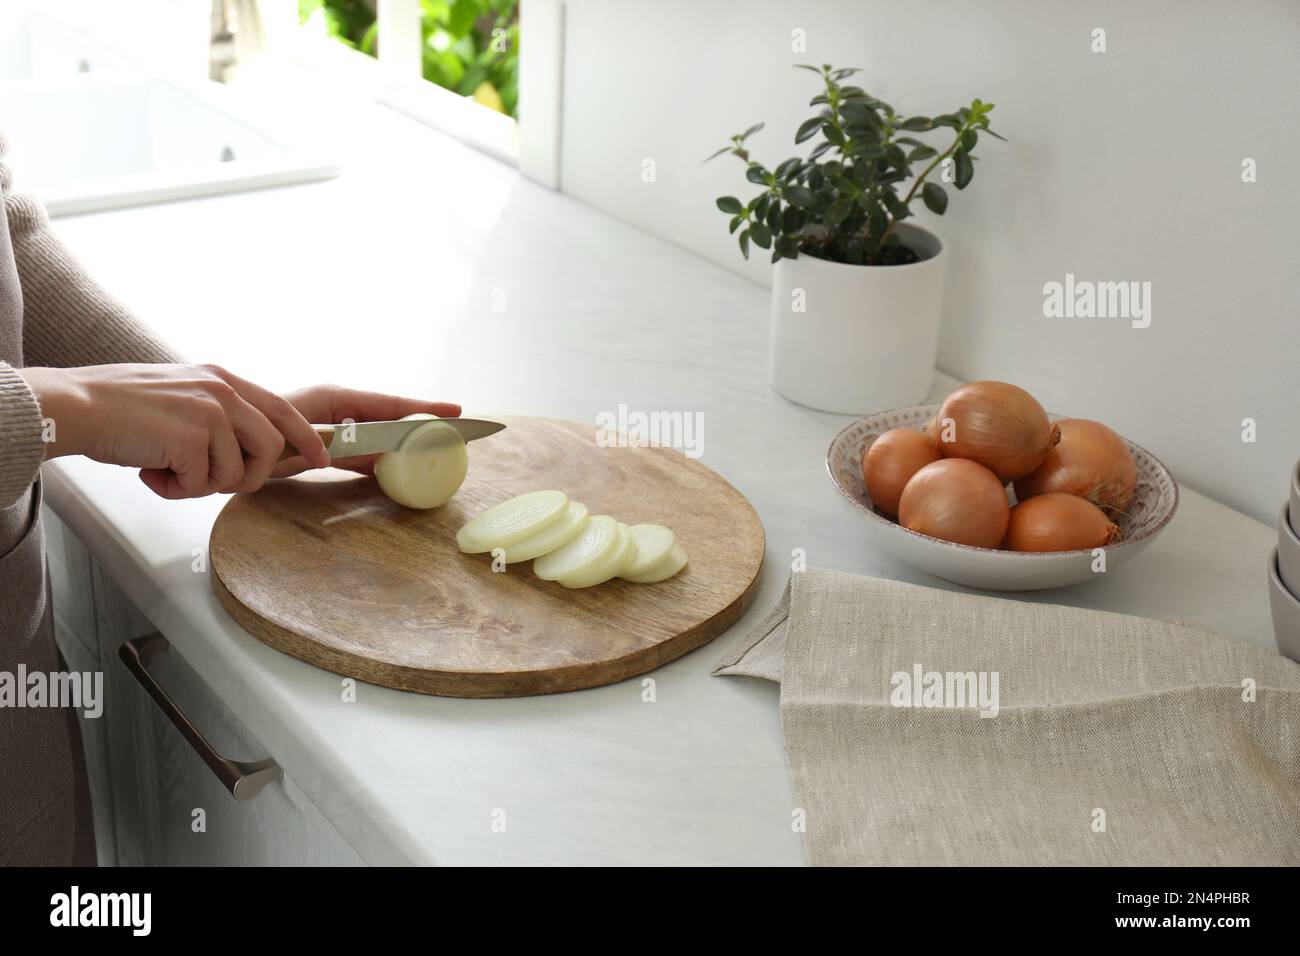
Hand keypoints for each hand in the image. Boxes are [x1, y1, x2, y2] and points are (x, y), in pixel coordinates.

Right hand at [21, 363, 332, 498]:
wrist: (76, 406)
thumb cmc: (121, 410)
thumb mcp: (183, 398)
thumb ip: (219, 416)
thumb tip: (249, 452)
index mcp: (222, 379)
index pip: (281, 409)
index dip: (306, 436)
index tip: (320, 457)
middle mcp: (222, 391)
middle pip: (270, 448)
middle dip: (247, 477)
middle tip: (206, 480)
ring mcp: (209, 412)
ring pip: (236, 473)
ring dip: (201, 484)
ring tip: (167, 468)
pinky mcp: (191, 438)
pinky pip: (201, 485)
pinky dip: (174, 489)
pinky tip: (151, 470)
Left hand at [272, 384, 460, 476]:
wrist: (227, 448)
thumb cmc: (259, 437)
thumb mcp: (307, 439)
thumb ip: (346, 447)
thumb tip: (382, 456)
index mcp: (336, 397)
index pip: (391, 403)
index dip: (424, 409)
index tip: (456, 412)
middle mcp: (338, 409)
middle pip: (389, 418)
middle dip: (421, 425)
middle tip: (455, 434)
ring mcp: (333, 428)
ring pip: (378, 437)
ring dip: (403, 446)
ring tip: (434, 452)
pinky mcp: (326, 448)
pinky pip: (362, 453)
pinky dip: (380, 462)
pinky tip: (395, 471)